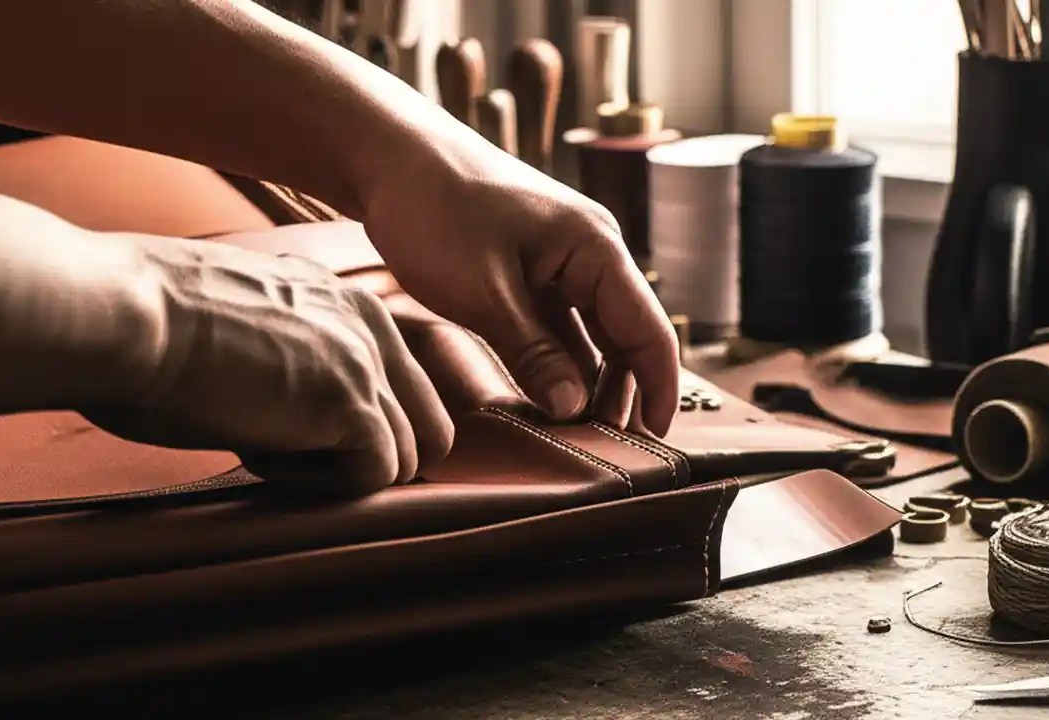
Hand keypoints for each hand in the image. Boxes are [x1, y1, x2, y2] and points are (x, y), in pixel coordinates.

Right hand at [86, 235, 452, 494]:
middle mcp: (369, 325)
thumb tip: (289, 403)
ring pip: (402, 459)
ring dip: (335, 473)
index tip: (291, 432)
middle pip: (426, 427)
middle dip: (369, 459)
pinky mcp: (350, 407)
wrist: (122, 314)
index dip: (360, 430)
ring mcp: (366, 365)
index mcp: (344, 302)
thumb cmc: (147, 324)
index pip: (404, 385)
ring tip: (260, 445)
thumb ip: (291, 352)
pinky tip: (257, 454)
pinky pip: (371, 478)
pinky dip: (318, 486)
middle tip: (291, 455)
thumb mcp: (243, 322)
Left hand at [360, 143, 679, 435]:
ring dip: (590, 382)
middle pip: (627, 336)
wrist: (390, 158)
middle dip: (623, 392)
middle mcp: (591, 255)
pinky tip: (549, 399)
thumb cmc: (436, 210)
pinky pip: (561, 327)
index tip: (655, 442)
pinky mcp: (532, 273)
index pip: (648, 329)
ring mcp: (563, 263)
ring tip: (578, 435)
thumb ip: (533, 352)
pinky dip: (559, 364)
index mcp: (596, 248)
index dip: (659, 387)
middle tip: (606, 452)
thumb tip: (574, 409)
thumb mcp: (483, 292)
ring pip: (593, 336)